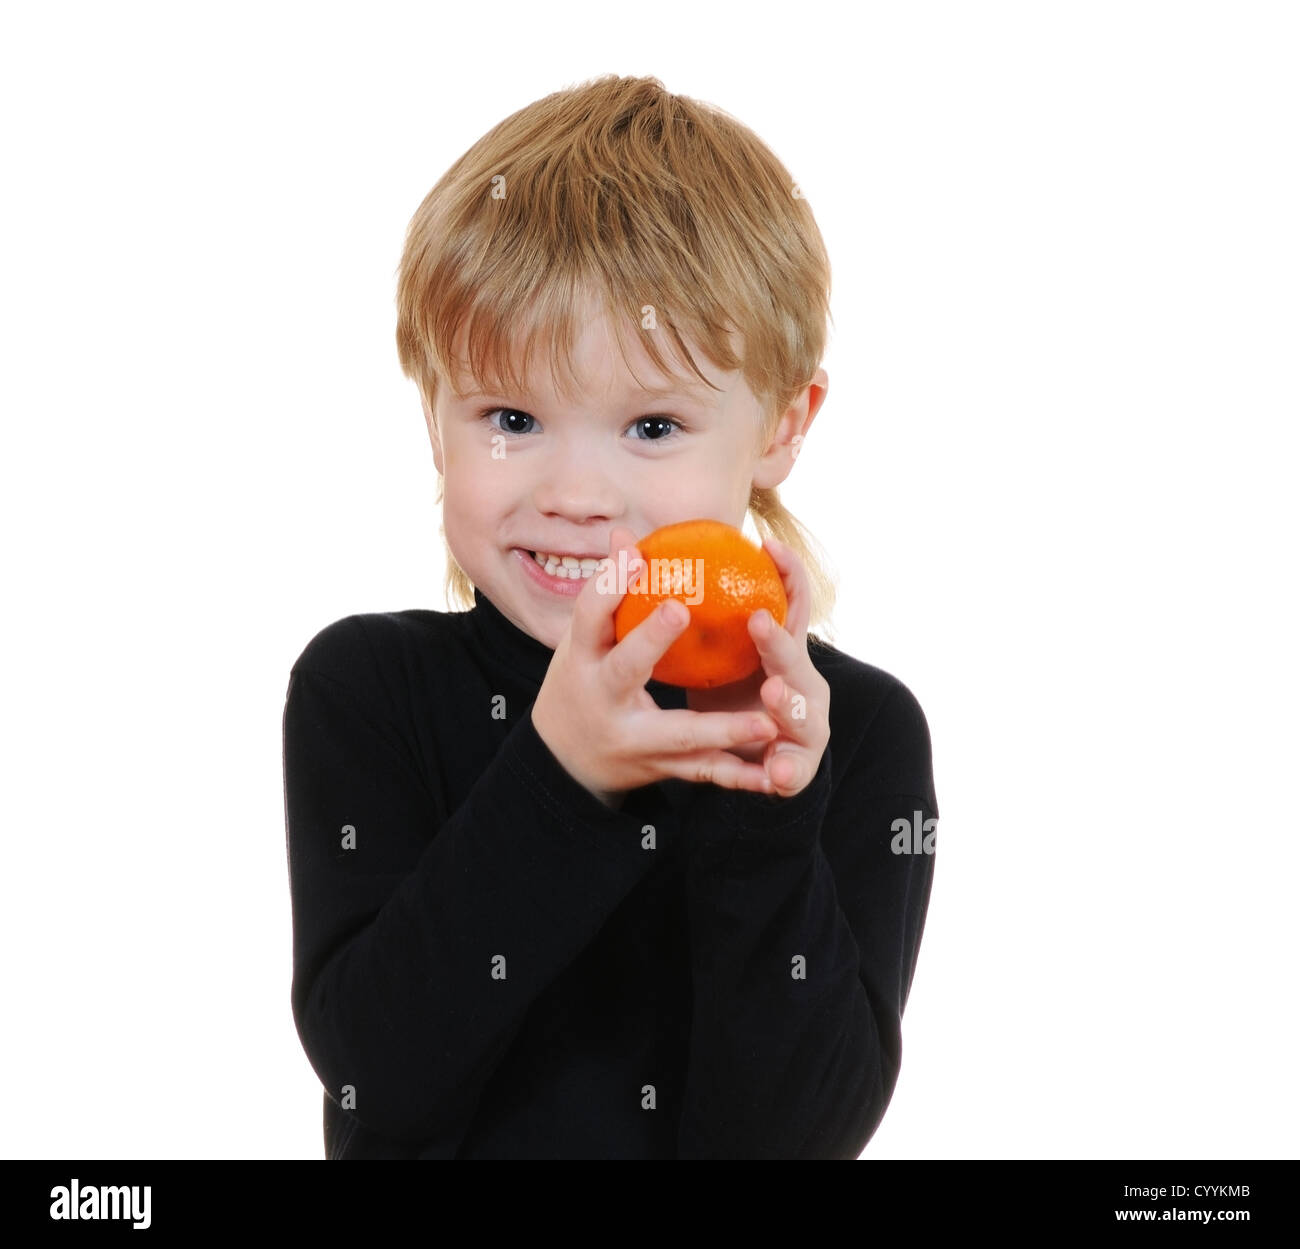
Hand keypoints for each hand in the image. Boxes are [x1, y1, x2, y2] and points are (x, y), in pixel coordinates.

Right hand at [531, 526, 782, 806]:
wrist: (564, 763)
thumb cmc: (581, 683)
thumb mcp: (584, 642)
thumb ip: (610, 596)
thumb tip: (629, 538)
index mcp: (583, 661)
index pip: (588, 615)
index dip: (609, 585)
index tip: (638, 556)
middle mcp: (602, 699)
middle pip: (624, 669)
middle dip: (650, 642)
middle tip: (681, 610)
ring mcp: (632, 739)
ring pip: (679, 734)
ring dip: (724, 729)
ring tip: (767, 720)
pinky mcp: (659, 766)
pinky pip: (704, 771)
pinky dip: (738, 775)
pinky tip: (772, 774)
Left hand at [686, 535, 830, 797]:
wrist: (774, 758)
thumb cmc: (739, 690)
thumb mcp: (728, 648)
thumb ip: (697, 602)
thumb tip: (628, 546)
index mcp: (786, 649)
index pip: (793, 605)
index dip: (788, 575)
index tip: (767, 546)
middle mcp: (804, 682)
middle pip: (797, 657)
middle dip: (779, 639)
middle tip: (759, 620)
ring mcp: (808, 726)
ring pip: (806, 716)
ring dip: (789, 705)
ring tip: (770, 694)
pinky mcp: (798, 767)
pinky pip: (793, 771)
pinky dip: (786, 772)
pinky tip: (774, 777)